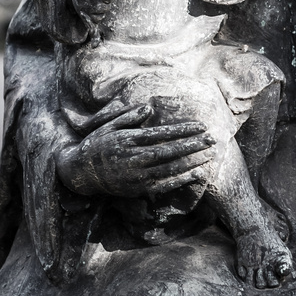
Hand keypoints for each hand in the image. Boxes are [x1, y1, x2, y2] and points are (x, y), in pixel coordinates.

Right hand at [56, 105, 216, 197]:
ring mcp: (137, 175)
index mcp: (128, 140)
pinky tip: (198, 172)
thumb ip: (129, 117)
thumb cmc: (97, 145)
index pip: (162, 134)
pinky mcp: (139, 188)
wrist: (82, 173)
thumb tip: (148, 107)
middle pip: (170, 151)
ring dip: (193, 161)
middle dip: (193, 145)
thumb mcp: (109, 126)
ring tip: (210, 154)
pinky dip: (183, 178)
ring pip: (170, 168)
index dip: (183, 130)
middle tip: (213, 138)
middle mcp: (134, 158)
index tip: (200, 126)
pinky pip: (166, 184)